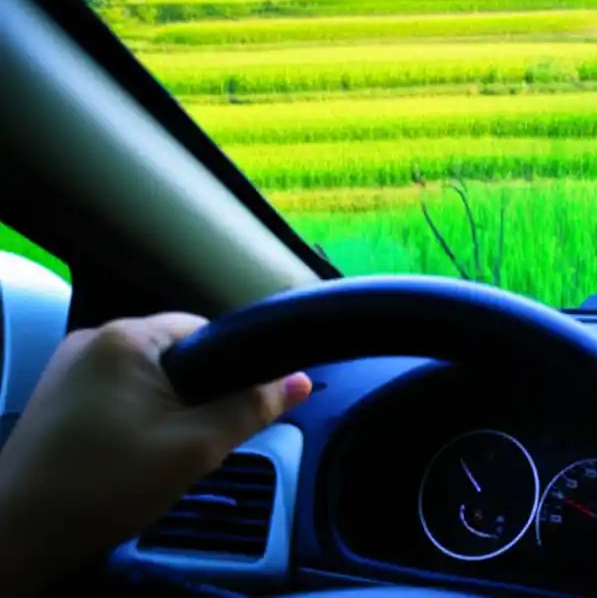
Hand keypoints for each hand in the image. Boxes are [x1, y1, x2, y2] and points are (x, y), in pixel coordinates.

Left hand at [0, 313, 311, 595]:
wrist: (18, 535)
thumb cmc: (102, 486)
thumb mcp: (194, 449)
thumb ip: (251, 409)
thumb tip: (298, 381)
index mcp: (126, 337)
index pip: (207, 332)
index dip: (232, 372)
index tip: (234, 413)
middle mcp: (95, 340)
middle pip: (178, 355)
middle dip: (197, 397)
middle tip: (196, 443)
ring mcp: (70, 367)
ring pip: (150, 378)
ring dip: (167, 410)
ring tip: (161, 453)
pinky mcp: (59, 396)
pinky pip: (120, 393)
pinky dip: (137, 419)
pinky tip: (133, 455)